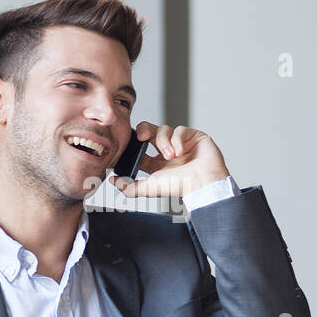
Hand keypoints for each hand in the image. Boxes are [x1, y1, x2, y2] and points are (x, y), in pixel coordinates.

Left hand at [109, 121, 228, 198]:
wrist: (203, 184)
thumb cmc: (180, 187)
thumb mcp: (150, 187)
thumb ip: (130, 186)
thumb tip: (114, 181)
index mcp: (157, 162)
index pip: (142, 146)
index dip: (135, 142)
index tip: (133, 143)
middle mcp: (168, 151)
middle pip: (150, 131)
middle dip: (145, 131)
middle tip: (143, 137)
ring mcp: (181, 143)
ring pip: (164, 129)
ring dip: (165, 142)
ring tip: (171, 156)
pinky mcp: (193, 136)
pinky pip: (180, 129)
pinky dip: (177, 139)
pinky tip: (180, 151)